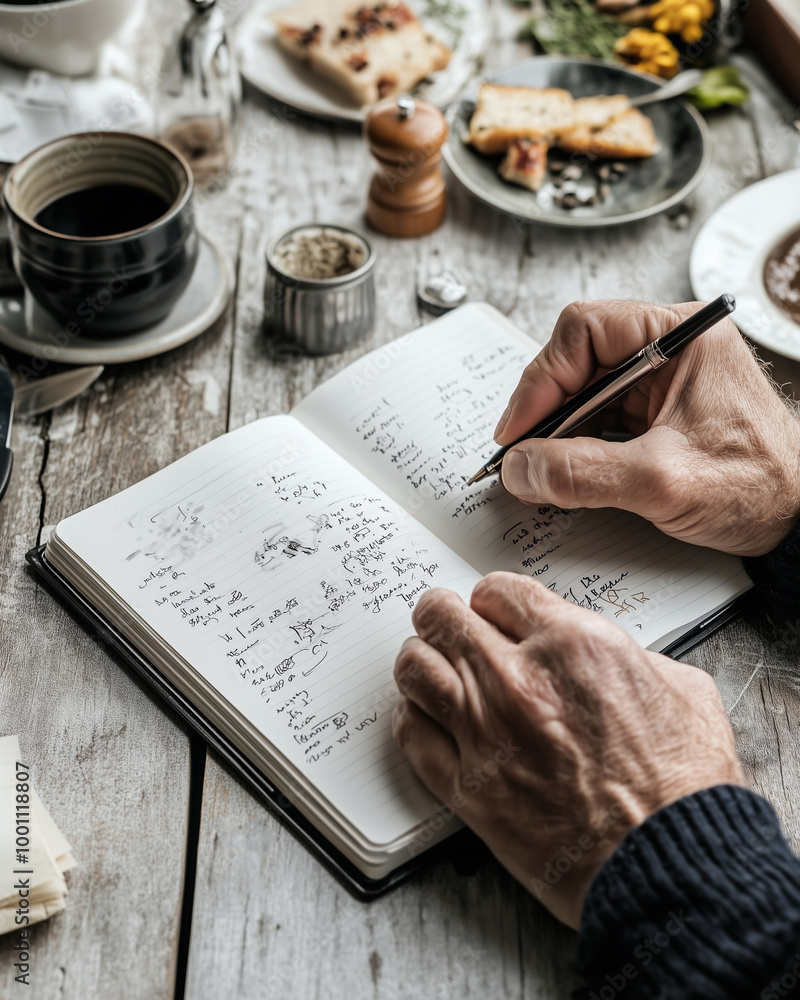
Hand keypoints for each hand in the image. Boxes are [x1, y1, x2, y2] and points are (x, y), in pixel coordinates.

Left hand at [393, 573, 742, 928]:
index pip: (498, 591)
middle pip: (442, 618)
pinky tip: (427, 719)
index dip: (491, 600)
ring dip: (421, 662)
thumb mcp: (684, 691)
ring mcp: (486, 733)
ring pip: (415, 668)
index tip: (491, 613)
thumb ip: (631, 657)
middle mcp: (520, 680)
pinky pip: (412, 734)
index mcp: (574, 646)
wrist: (672, 867)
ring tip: (431, 669)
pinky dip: (413, 719)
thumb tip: (606, 655)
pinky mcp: (468, 789)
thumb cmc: (684, 789)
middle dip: (442, 617)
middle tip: (446, 628)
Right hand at [494, 300, 799, 556]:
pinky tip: (565, 469)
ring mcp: (660, 381)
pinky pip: (597, 416)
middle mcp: (669, 349)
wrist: (798, 519)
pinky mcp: (654, 412)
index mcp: (682, 337)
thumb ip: (583, 473)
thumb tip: (520, 468)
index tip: (518, 431)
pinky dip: (573, 444)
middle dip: (544, 408)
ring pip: (581, 390)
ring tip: (539, 468)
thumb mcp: (663, 482)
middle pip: (576, 360)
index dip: (541, 380)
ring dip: (556, 430)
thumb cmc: (759, 488)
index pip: (585, 332)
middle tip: (520, 453)